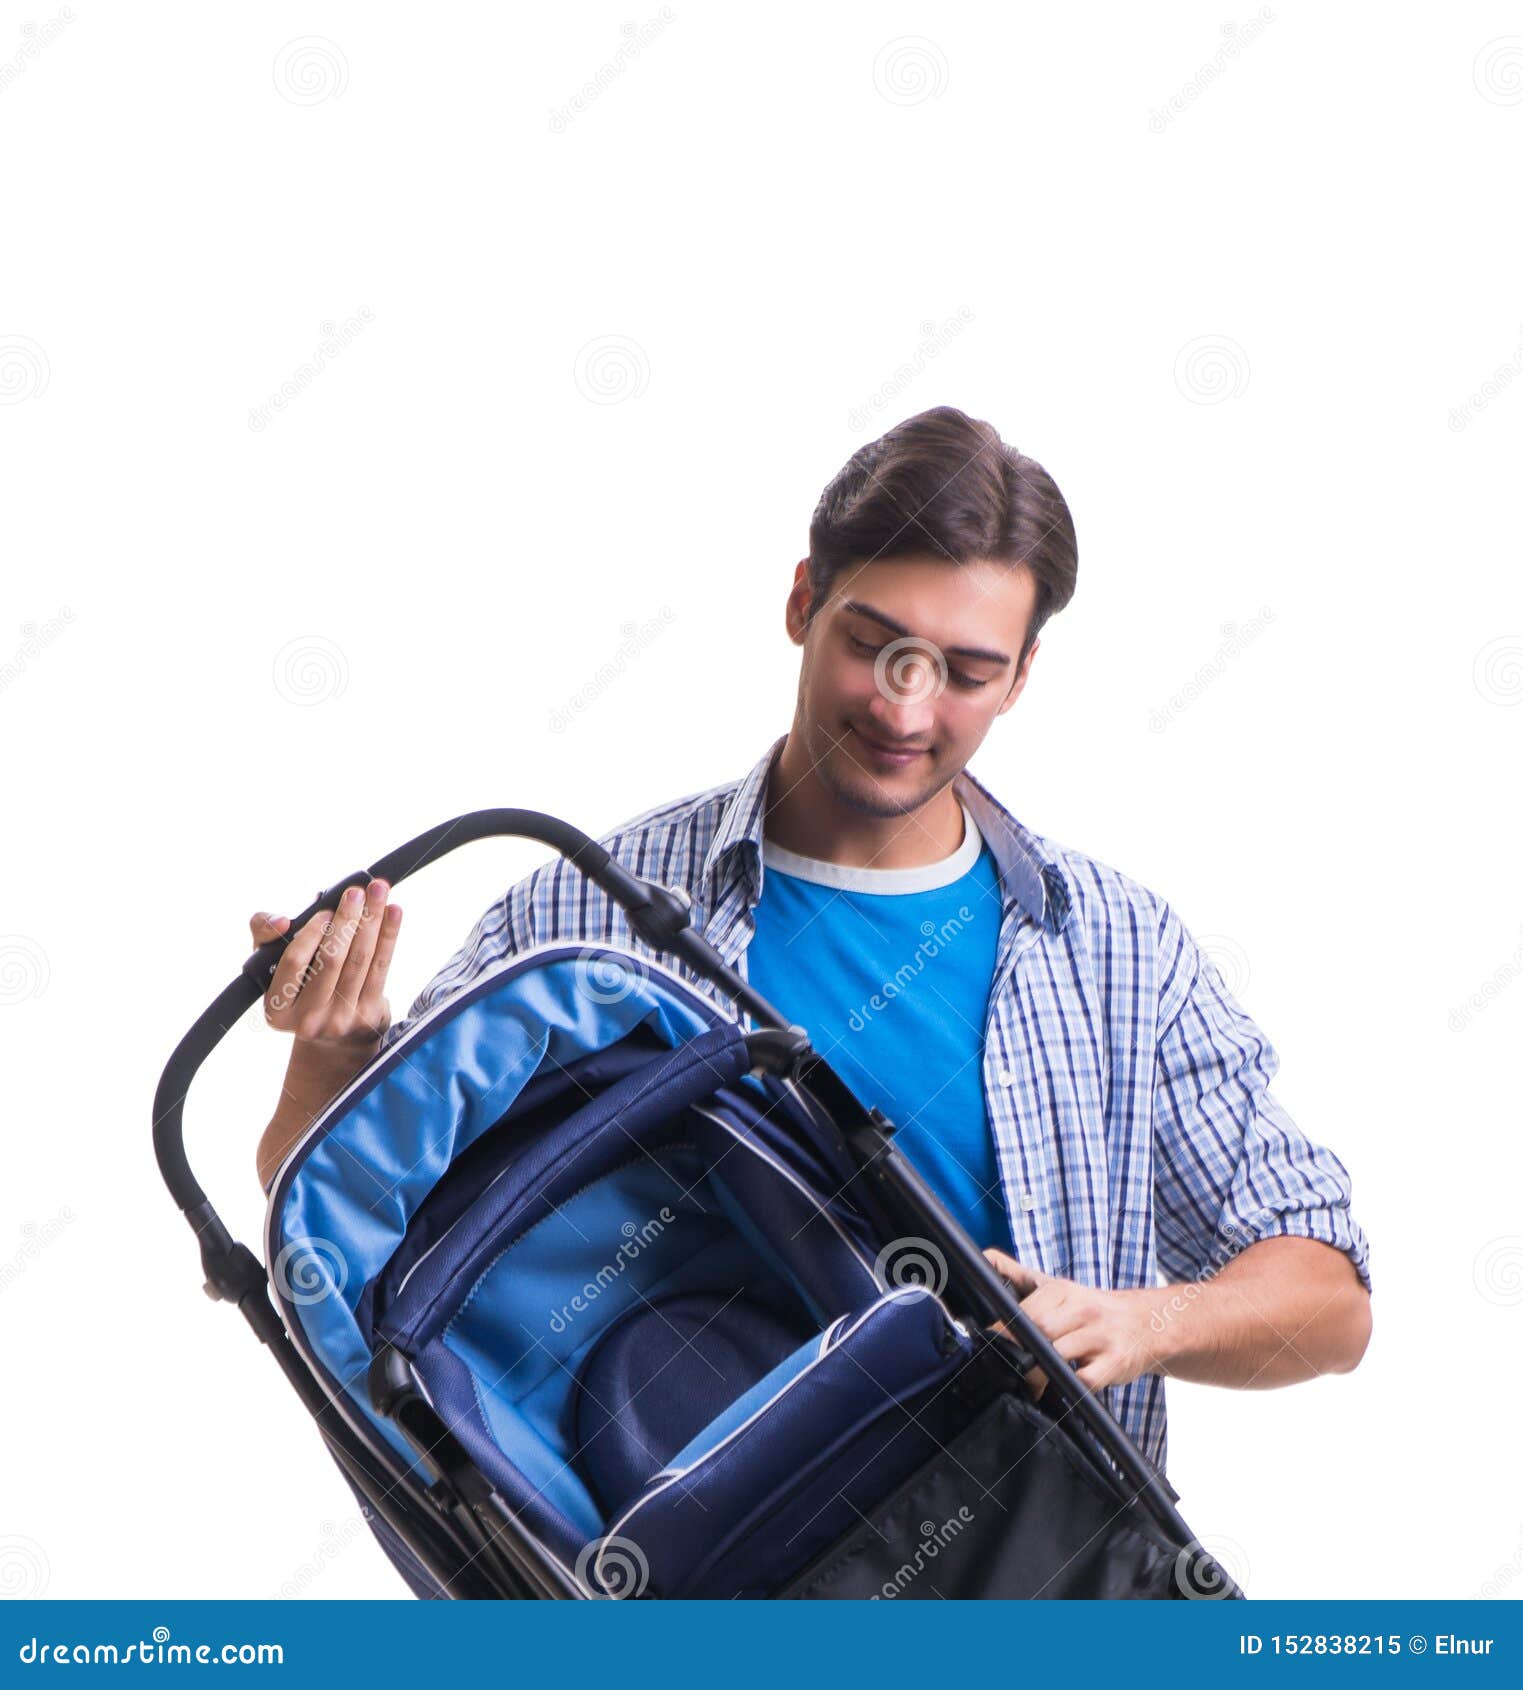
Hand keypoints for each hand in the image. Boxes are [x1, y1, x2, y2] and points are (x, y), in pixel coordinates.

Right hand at [250, 879, 401, 1050]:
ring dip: (372, 920)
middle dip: (347, 920)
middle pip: (331, 959)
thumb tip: (281, 920)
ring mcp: (342, 1019)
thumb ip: (265, 934)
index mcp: (277, 1009)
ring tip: (379, 890)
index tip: (324, 910)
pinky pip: (381, 966)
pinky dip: (389, 935)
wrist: (333, 1037)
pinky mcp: (370, 1015)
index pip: (293, 961)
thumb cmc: (300, 986)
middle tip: (357, 892)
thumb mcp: (270, 966)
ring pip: (360, 960)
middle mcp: (308, 1019)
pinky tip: (394, 910)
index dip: (311, 932)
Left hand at [983, 1247, 1166, 1394]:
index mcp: (1065, 1291)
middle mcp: (1084, 1311)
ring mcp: (1101, 1337)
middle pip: (1040, 1330)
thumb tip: (985, 1257)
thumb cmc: (1092, 1308)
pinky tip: (1061, 1384)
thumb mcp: (1057, 1287)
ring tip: (1032, 1379)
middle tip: (1010, 1365)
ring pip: (1058, 1355)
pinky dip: (1067, 1386)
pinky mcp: (1114, 1364)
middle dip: (1021, 1350)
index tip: (993, 1341)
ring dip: (1039, 1372)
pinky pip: (1082, 1381)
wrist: (1146, 1324)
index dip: (1005, 1328)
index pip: (1027, 1309)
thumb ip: (1019, 1274)